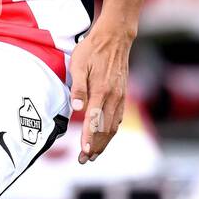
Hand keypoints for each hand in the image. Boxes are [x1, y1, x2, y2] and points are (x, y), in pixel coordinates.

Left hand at [68, 23, 131, 164]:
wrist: (115, 37)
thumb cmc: (92, 49)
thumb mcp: (79, 65)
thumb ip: (78, 88)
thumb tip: (77, 110)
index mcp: (101, 91)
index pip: (95, 121)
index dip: (89, 139)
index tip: (84, 153)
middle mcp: (113, 97)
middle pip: (106, 129)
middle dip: (95, 147)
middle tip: (84, 160)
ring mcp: (120, 96)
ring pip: (113, 126)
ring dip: (104, 143)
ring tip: (93, 155)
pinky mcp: (122, 94)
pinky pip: (118, 118)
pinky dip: (111, 132)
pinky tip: (105, 137)